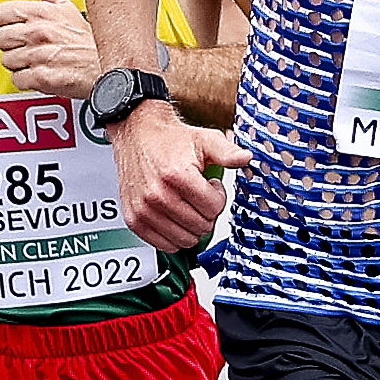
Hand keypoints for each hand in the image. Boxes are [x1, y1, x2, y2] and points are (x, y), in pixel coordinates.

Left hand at [0, 0, 101, 99]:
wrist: (107, 67)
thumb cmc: (88, 41)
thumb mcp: (67, 6)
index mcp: (41, 12)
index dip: (4, 23)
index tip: (14, 28)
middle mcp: (38, 32)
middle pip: (0, 39)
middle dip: (11, 45)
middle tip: (27, 47)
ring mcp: (38, 56)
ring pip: (7, 61)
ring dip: (20, 64)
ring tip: (36, 61)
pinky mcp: (42, 78)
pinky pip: (18, 80)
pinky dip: (26, 81)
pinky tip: (39, 74)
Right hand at [113, 105, 238, 251]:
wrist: (137, 135)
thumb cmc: (170, 140)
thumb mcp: (204, 139)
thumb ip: (227, 152)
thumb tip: (245, 158)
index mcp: (177, 176)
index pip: (214, 208)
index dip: (218, 197)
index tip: (210, 186)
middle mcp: (157, 195)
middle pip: (201, 226)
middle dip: (206, 213)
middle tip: (197, 195)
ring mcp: (144, 210)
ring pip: (185, 240)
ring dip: (191, 226)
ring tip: (185, 204)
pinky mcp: (134, 220)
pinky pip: (164, 245)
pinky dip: (174, 236)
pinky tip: (173, 216)